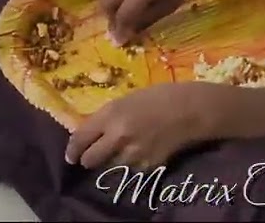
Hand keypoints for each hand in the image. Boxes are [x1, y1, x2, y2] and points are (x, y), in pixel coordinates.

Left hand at [65, 82, 217, 168]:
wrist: (193, 110)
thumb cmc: (162, 96)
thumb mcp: (129, 99)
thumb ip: (109, 116)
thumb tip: (92, 131)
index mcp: (111, 114)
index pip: (80, 138)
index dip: (72, 149)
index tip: (71, 155)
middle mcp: (117, 136)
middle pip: (89, 160)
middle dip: (89, 158)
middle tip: (95, 154)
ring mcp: (132, 153)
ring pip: (111, 166)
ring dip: (114, 159)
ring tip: (128, 147)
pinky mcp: (146, 166)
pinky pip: (131, 168)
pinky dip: (134, 162)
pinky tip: (145, 149)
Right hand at [98, 0, 213, 45]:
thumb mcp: (172, 3)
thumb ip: (148, 18)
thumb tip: (129, 32)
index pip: (123, 14)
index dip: (120, 31)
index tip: (119, 43)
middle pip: (106, 1)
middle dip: (110, 18)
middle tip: (120, 29)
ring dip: (109, 6)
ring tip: (122, 16)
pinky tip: (125, 1)